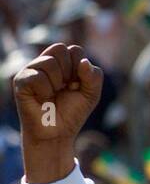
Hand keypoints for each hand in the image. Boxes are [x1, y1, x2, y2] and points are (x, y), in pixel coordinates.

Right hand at [12, 43, 103, 183]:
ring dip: (58, 84)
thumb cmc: (72, 112)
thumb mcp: (90, 95)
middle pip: (61, 50)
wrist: (57, 133)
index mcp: (62, 63)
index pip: (75, 50)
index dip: (81, 69)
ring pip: (50, 63)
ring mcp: (31, 70)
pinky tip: (43, 100)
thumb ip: (93, 77)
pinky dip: (46, 92)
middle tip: (65, 89)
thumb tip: (84, 62)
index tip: (77, 86)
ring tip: (53, 95)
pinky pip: (38, 77)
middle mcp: (45, 62)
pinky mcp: (21, 81)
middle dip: (70, 73)